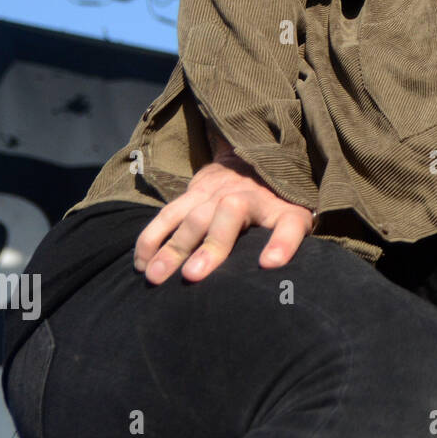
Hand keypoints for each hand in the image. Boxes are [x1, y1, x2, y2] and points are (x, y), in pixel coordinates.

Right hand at [133, 152, 314, 284]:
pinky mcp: (194, 191)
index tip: (270, 264)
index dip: (282, 243)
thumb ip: (289, 243)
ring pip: (192, 215)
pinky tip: (142, 263)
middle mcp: (249, 196)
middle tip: (193, 276)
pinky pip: (168, 213)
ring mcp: (218, 191)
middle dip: (211, 246)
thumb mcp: (294, 220)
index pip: (289, 224)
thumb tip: (280, 278)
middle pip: (229, 215)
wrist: (254, 160)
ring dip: (171, 246)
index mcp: (283, 209)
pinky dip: (151, 238)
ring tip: (155, 275)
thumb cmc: (276, 204)